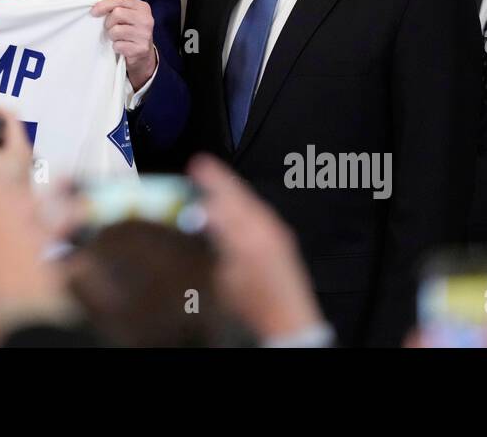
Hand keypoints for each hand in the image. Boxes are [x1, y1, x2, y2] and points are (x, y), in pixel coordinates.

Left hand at [91, 0, 156, 89]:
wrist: (143, 55)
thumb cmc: (130, 32)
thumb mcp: (127, 16)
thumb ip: (116, 8)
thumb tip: (95, 8)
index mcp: (143, 7)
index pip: (120, 0)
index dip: (104, 5)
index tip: (93, 12)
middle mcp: (146, 19)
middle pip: (117, 13)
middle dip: (108, 22)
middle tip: (110, 28)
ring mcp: (145, 34)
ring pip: (116, 31)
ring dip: (112, 36)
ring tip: (118, 38)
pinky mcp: (141, 48)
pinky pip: (118, 45)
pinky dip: (116, 47)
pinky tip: (122, 47)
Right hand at [189, 154, 325, 340]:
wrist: (289, 321)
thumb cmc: (253, 304)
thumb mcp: (222, 274)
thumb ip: (212, 240)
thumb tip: (199, 216)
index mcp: (247, 233)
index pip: (224, 197)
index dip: (209, 180)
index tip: (197, 165)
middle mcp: (265, 227)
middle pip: (240, 195)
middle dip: (220, 180)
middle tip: (204, 166)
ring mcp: (277, 233)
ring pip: (251, 202)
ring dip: (233, 191)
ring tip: (218, 183)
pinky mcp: (283, 240)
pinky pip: (260, 212)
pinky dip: (245, 205)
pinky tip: (238, 209)